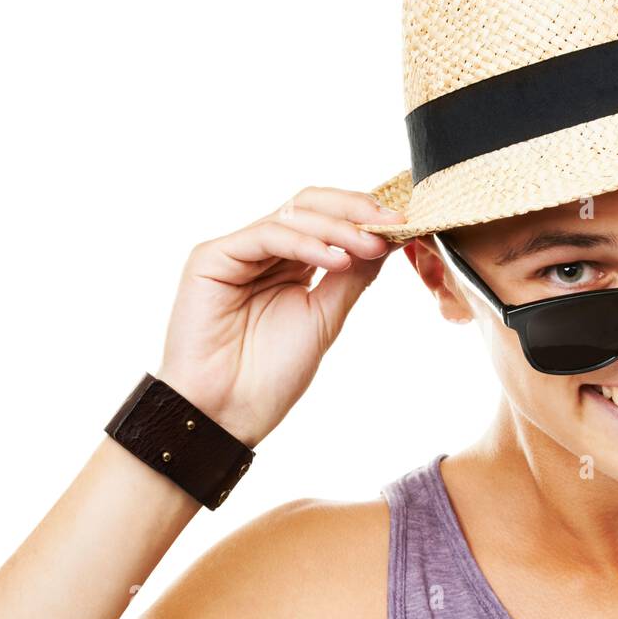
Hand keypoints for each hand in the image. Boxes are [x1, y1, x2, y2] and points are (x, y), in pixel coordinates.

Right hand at [154, 187, 406, 447]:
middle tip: (393, 223)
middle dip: (356, 211)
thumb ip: (352, 276)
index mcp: (290, 264)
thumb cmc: (271, 375)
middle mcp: (263, 251)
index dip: (365, 217)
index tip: (406, 225)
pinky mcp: (211, 257)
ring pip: (292, 215)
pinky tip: (337, 259)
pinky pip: (266, 235)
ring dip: (338, 228)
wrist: (228, 412)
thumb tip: (388, 239)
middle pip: (311, 206)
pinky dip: (306, 243)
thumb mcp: (325, 318)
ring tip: (370, 246)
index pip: (328, 220)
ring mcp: (237, 251)